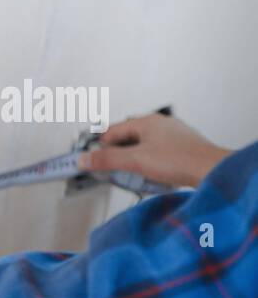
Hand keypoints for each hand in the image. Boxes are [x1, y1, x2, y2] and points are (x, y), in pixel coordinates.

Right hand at [78, 112, 230, 187]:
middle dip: (117, 155)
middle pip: (128, 139)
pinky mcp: (182, 149)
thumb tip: (84, 159)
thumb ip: (106, 160)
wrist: (212, 170)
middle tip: (111, 168)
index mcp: (148, 121)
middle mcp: (161, 125)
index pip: (113, 131)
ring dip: (134, 161)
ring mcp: (173, 136)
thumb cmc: (181, 160)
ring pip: (143, 147)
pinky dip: (149, 165)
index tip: (90, 157)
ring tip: (133, 174)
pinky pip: (157, 155)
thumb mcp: (135, 161)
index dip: (99, 146)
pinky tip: (151, 176)